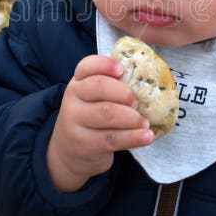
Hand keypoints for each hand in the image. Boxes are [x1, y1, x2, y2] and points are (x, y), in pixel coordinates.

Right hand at [46, 55, 153, 191]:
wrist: (70, 151)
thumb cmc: (91, 118)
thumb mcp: (93, 99)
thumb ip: (112, 88)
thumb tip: (145, 85)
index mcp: (78, 82)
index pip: (86, 66)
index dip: (105, 64)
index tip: (122, 69)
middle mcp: (72, 98)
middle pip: (98, 86)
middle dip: (124, 93)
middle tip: (136, 103)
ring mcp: (75, 121)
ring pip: (107, 113)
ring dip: (132, 117)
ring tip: (144, 122)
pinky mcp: (84, 144)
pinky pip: (112, 138)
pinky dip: (133, 137)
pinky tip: (146, 136)